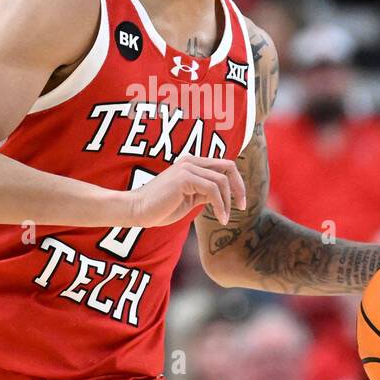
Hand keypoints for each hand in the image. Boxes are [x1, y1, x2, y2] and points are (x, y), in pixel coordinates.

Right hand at [126, 154, 246, 226]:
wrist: (136, 209)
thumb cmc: (160, 208)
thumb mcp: (189, 199)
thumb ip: (204, 193)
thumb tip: (221, 195)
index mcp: (192, 164)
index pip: (224, 166)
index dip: (236, 183)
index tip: (239, 202)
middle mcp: (191, 161)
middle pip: (229, 167)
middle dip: (239, 187)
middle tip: (242, 206)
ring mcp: (187, 167)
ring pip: (221, 181)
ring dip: (227, 202)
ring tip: (224, 218)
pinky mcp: (184, 178)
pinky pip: (212, 190)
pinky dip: (220, 205)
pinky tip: (220, 218)